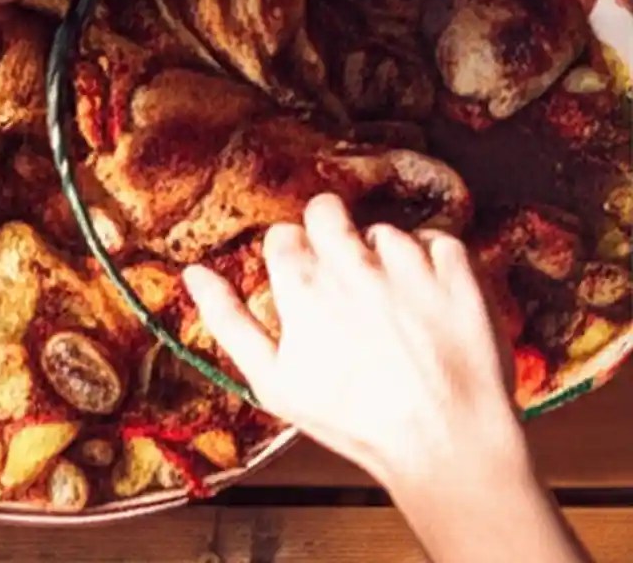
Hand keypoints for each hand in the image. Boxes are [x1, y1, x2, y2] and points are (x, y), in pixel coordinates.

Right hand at [182, 193, 519, 486]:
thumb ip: (228, 321)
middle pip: (327, 209)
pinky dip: (434, 260)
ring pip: (384, 230)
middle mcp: (353, 263)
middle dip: (327, 229)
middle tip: (339, 267)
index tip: (299, 277)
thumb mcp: (272, 381)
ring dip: (382, 255)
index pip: (283, 235)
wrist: (442, 441)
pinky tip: (427, 296)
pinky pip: (440, 241)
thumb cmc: (352, 419)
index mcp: (303, 286)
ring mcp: (409, 265)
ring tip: (389, 301)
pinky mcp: (457, 273)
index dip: (289, 255)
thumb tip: (193, 274)